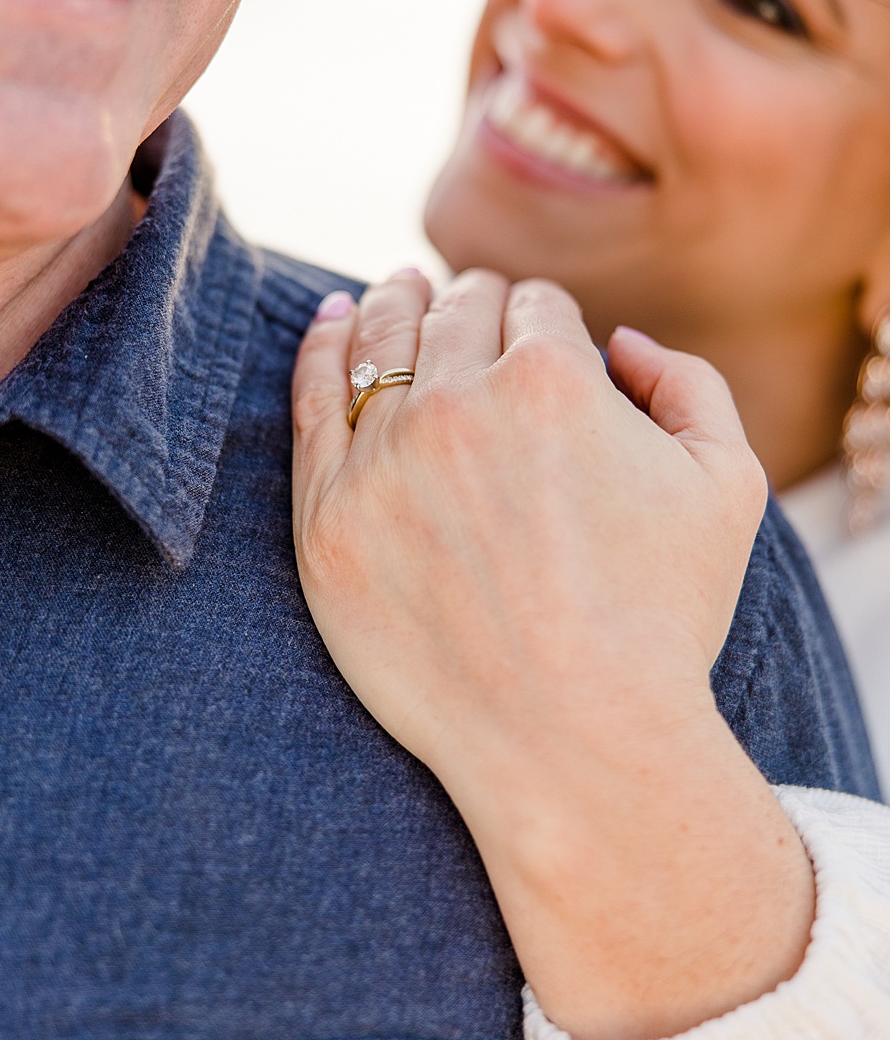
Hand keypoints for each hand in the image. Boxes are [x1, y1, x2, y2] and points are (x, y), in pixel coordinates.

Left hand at [292, 269, 813, 1039]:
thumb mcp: (728, 488)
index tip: (538, 332)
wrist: (574, 747)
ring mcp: (382, 460)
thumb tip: (621, 342)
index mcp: (554, 379)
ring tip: (395, 291)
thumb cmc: (661, 622)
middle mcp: (458, 403)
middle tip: (468, 303)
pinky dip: (318, 348)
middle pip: (454, 314)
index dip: (543, 316)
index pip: (535, 308)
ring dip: (392, 304)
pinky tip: (327, 321)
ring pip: (377, 341)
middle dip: (471, 302)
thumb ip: (690, 385)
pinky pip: (311, 403)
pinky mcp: (327, 518)